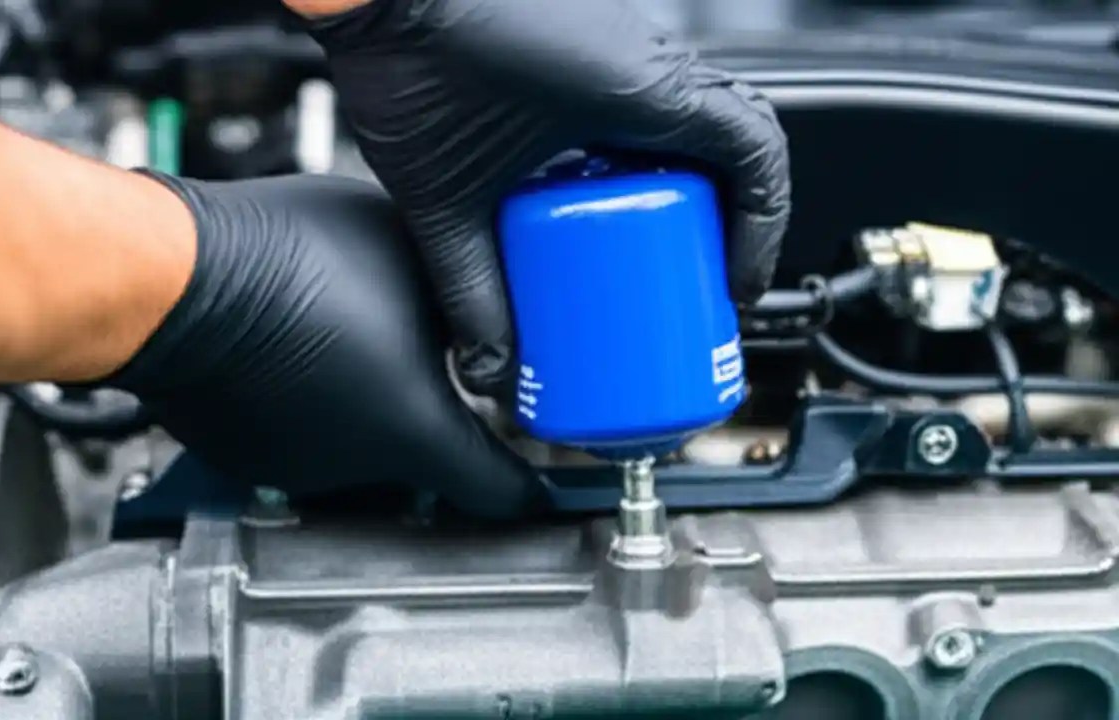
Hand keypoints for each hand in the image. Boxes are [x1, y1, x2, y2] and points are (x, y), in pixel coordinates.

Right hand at [106, 172, 547, 518]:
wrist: (172, 277)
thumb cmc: (286, 257)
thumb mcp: (412, 251)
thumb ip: (462, 292)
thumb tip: (482, 305)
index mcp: (416, 428)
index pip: (499, 487)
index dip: (531, 488)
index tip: (544, 485)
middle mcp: (360, 467)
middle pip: (428, 459)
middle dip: (439, 415)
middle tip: (436, 358)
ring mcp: (301, 469)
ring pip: (364, 449)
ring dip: (372, 405)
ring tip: (351, 337)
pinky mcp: (251, 458)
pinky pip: (306, 440)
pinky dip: (317, 407)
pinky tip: (303, 349)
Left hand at [305, 0, 791, 394]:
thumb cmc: (413, 51)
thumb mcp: (448, 201)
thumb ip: (471, 290)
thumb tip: (494, 362)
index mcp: (642, 88)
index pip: (755, 151)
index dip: (763, 226)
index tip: (734, 280)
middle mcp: (643, 53)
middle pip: (731, 137)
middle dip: (725, 213)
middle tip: (695, 268)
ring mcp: (614, 37)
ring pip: (687, 113)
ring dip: (678, 179)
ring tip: (641, 241)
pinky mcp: (580, 34)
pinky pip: (640, 93)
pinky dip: (638, 147)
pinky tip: (586, 190)